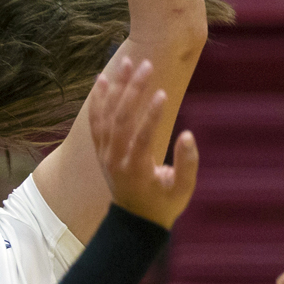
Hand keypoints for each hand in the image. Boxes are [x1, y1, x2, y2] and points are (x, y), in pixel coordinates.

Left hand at [85, 56, 196, 228]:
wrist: (133, 221)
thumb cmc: (163, 204)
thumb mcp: (182, 190)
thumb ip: (187, 164)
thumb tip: (187, 134)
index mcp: (136, 170)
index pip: (141, 137)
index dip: (151, 115)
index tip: (163, 92)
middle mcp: (115, 159)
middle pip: (121, 119)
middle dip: (133, 90)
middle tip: (146, 65)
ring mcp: (105, 154)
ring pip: (107, 116)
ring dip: (117, 88)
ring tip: (126, 62)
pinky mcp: (101, 150)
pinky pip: (95, 121)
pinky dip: (97, 100)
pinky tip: (102, 79)